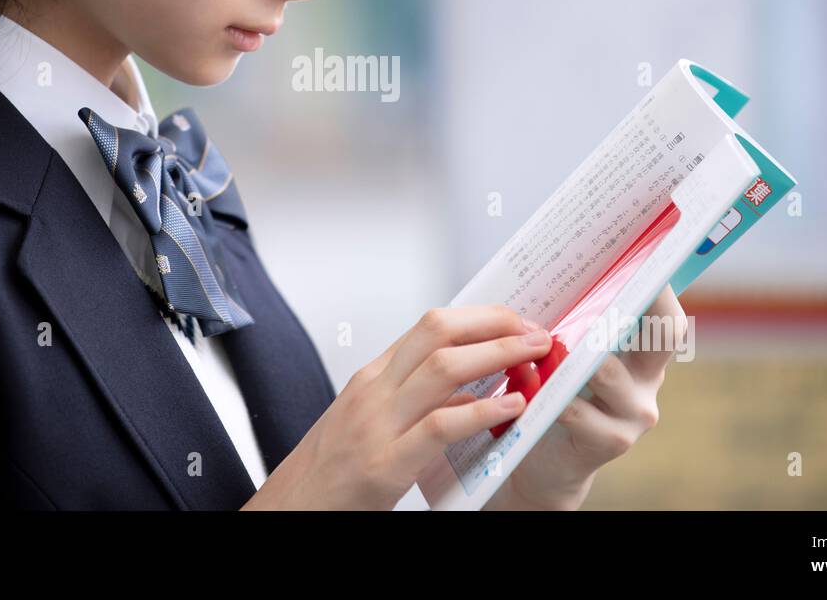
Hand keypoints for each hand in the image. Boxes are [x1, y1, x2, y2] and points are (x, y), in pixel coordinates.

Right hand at [242, 305, 553, 509]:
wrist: (294, 509)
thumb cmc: (333, 470)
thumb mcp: (370, 421)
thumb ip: (412, 400)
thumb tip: (468, 389)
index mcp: (371, 378)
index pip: (428, 326)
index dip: (478, 317)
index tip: (513, 320)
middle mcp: (373, 392)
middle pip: (437, 332)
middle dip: (492, 324)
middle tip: (532, 330)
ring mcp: (377, 425)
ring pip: (443, 368)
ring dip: (497, 356)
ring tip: (532, 356)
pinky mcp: (386, 465)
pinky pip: (441, 426)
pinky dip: (482, 411)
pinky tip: (510, 406)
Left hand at [482, 283, 684, 509]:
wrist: (544, 460)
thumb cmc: (553, 393)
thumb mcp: (567, 355)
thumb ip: (572, 323)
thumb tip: (556, 269)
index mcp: (643, 354)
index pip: (665, 318)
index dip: (658, 290)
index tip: (642, 259)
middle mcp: (648, 382)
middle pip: (661, 339)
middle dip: (635, 308)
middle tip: (604, 284)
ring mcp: (633, 414)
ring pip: (609, 372)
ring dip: (573, 355)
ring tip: (546, 338)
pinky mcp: (609, 441)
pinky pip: (578, 411)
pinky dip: (551, 395)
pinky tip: (527, 384)